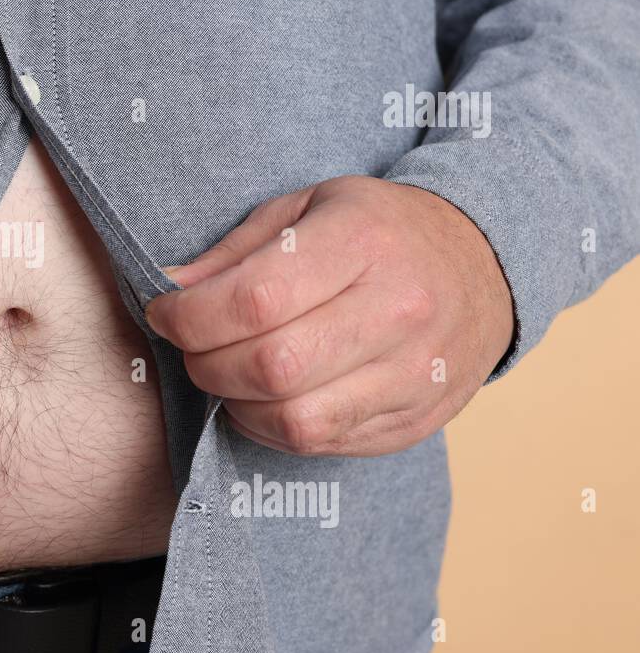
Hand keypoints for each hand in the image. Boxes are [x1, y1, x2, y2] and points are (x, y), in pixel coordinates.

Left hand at [145, 176, 514, 455]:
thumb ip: (235, 251)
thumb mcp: (308, 208)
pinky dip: (274, 429)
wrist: (485, 264)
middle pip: (272, 366)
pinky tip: (268, 397)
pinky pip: (322, 444)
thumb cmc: (378, 231)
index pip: (255, 299)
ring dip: (238, 405)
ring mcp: (415, 374)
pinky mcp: (415, 420)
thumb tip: (170, 290)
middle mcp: (399, 310)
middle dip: (207, 364)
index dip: (190, 317)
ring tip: (231, 374)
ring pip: (295, 420)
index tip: (167, 313)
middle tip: (196, 347)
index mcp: (363, 241)